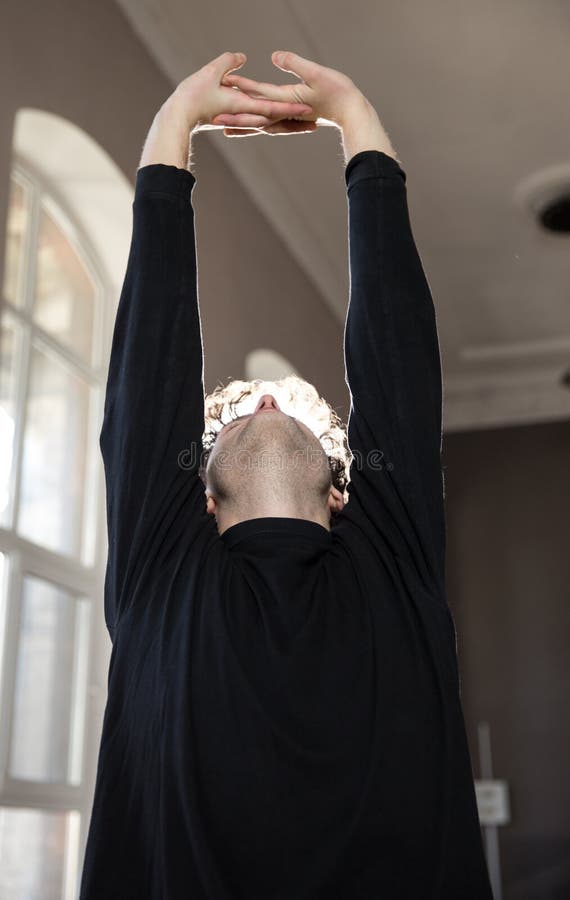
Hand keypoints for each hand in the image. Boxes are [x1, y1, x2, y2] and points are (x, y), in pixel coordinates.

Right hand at [169, 50, 313, 132]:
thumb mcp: (210, 73)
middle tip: (314, 122)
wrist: (177, 118)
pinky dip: (269, 122)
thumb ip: (227, 63)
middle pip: (274, 121)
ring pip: (268, 124)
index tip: (308, 110)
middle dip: (294, 122)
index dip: (291, 107)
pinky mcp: (235, 119)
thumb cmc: (191, 97)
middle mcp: (244, 116)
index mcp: (243, 107)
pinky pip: (256, 122)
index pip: (272, 107)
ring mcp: (240, 119)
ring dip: (285, 126)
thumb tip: (242, 57)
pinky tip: (276, 123)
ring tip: (303, 126)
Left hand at [211, 50, 366, 137]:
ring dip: (242, 124)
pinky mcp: (293, 119)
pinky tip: (250, 125)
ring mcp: (288, 118)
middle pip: (254, 115)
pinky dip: (257, 124)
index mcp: (288, 101)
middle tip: (212, 116)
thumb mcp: (317, 73)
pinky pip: (270, 124)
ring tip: (224, 126)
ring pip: (260, 123)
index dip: (242, 88)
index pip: (260, 94)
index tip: (224, 84)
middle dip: (234, 114)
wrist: (351, 113)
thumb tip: (274, 56)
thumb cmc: (338, 92)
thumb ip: (295, 64)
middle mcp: (285, 112)